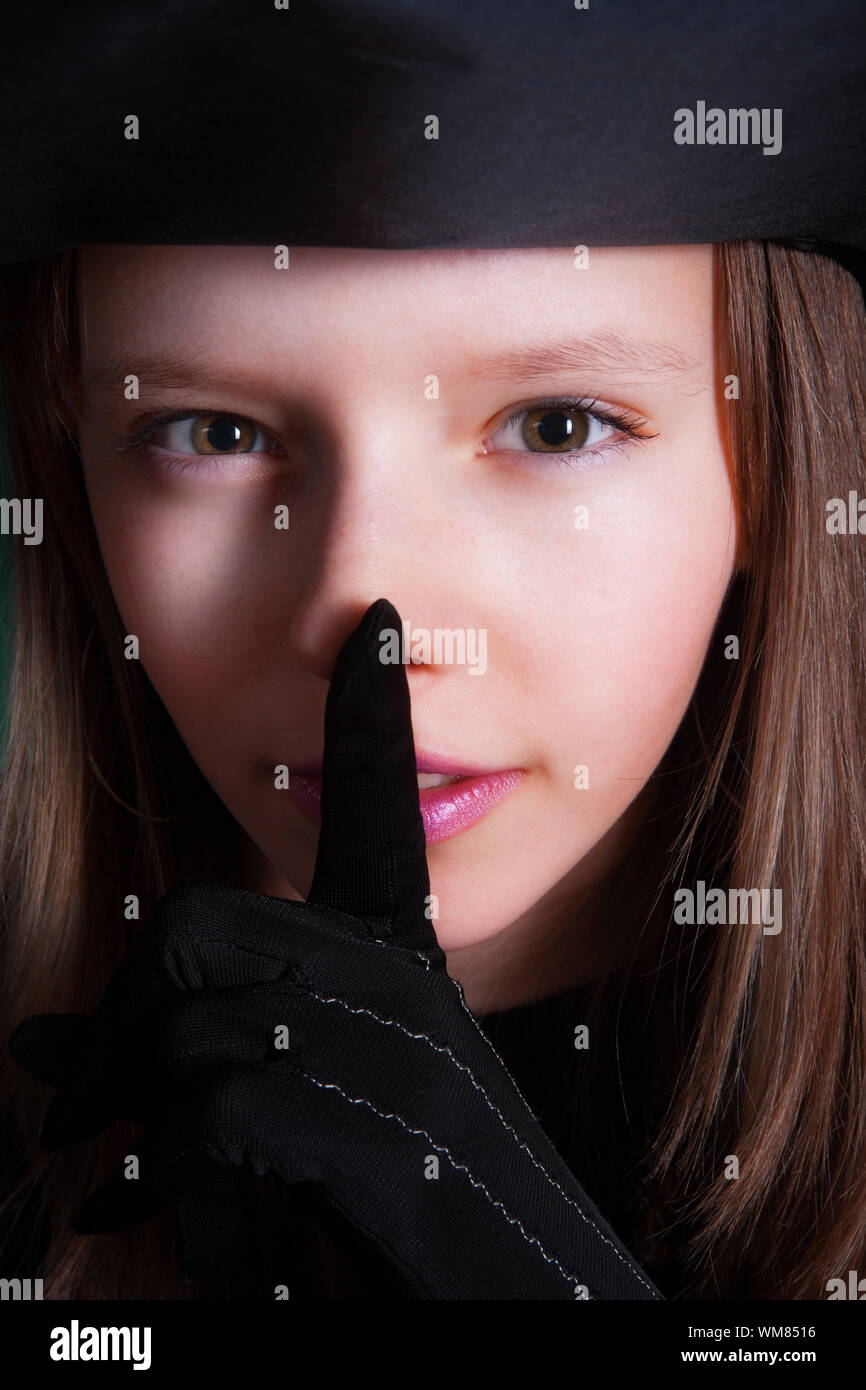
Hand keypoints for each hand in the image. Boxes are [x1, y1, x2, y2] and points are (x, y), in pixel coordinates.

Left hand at [10, 598, 661, 1299]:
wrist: (523, 1300)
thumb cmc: (394, 1204)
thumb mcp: (287, 1116)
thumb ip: (175, 1067)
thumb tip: (31, 1045)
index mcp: (396, 960)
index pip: (385, 806)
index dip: (377, 713)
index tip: (381, 628)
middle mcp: (407, 986)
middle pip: (196, 931)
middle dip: (114, 1036)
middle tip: (81, 1122)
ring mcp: (412, 1060)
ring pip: (198, 1033)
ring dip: (138, 1137)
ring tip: (141, 1201)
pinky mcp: (401, 1144)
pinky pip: (231, 1112)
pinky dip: (186, 1190)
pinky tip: (217, 1241)